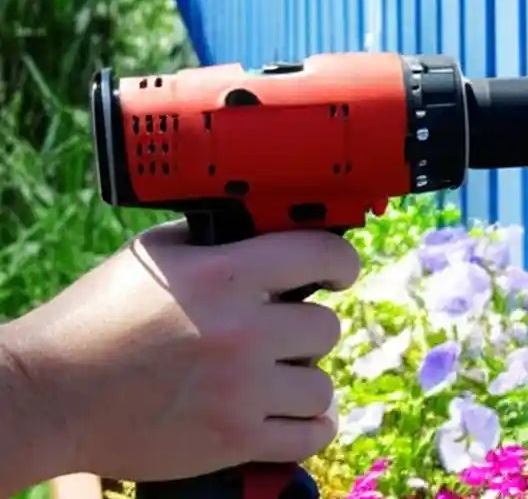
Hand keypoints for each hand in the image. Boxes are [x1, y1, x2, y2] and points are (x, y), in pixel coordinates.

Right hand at [0, 221, 359, 484]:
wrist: (46, 396)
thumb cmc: (92, 321)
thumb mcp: (151, 256)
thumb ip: (213, 241)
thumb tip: (264, 229)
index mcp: (223, 275)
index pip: (321, 254)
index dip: (342, 263)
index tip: (340, 273)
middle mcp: (241, 331)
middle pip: (326, 327)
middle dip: (306, 329)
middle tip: (281, 335)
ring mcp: (240, 389)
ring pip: (321, 385)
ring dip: (304, 382)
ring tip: (276, 378)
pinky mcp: (233, 439)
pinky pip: (310, 434)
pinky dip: (309, 427)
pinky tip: (294, 415)